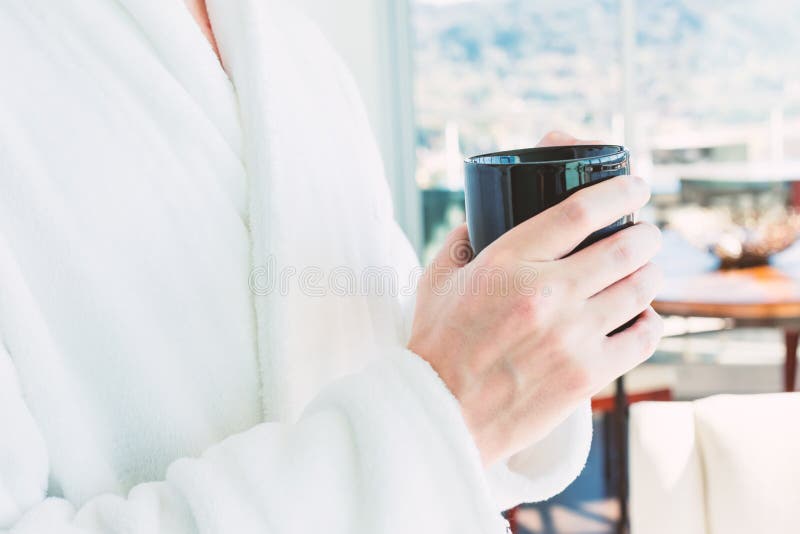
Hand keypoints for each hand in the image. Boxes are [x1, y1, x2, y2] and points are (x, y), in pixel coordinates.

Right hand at [408, 132, 663, 465]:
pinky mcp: (586, 376)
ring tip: (645, 271)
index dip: (619, 192)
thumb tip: (481, 216)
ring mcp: (570, 337)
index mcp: (506, 262)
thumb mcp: (438, 280)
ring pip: (641, 288)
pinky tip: (640, 316)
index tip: (635, 186)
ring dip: (650, 272)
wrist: (440, 413)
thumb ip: (462, 241)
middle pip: (625, 247)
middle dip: (646, 234)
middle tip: (646, 235)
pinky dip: (649, 321)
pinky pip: (643, 338)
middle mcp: (545, 295)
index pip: (578, 212)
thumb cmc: (437, 345)